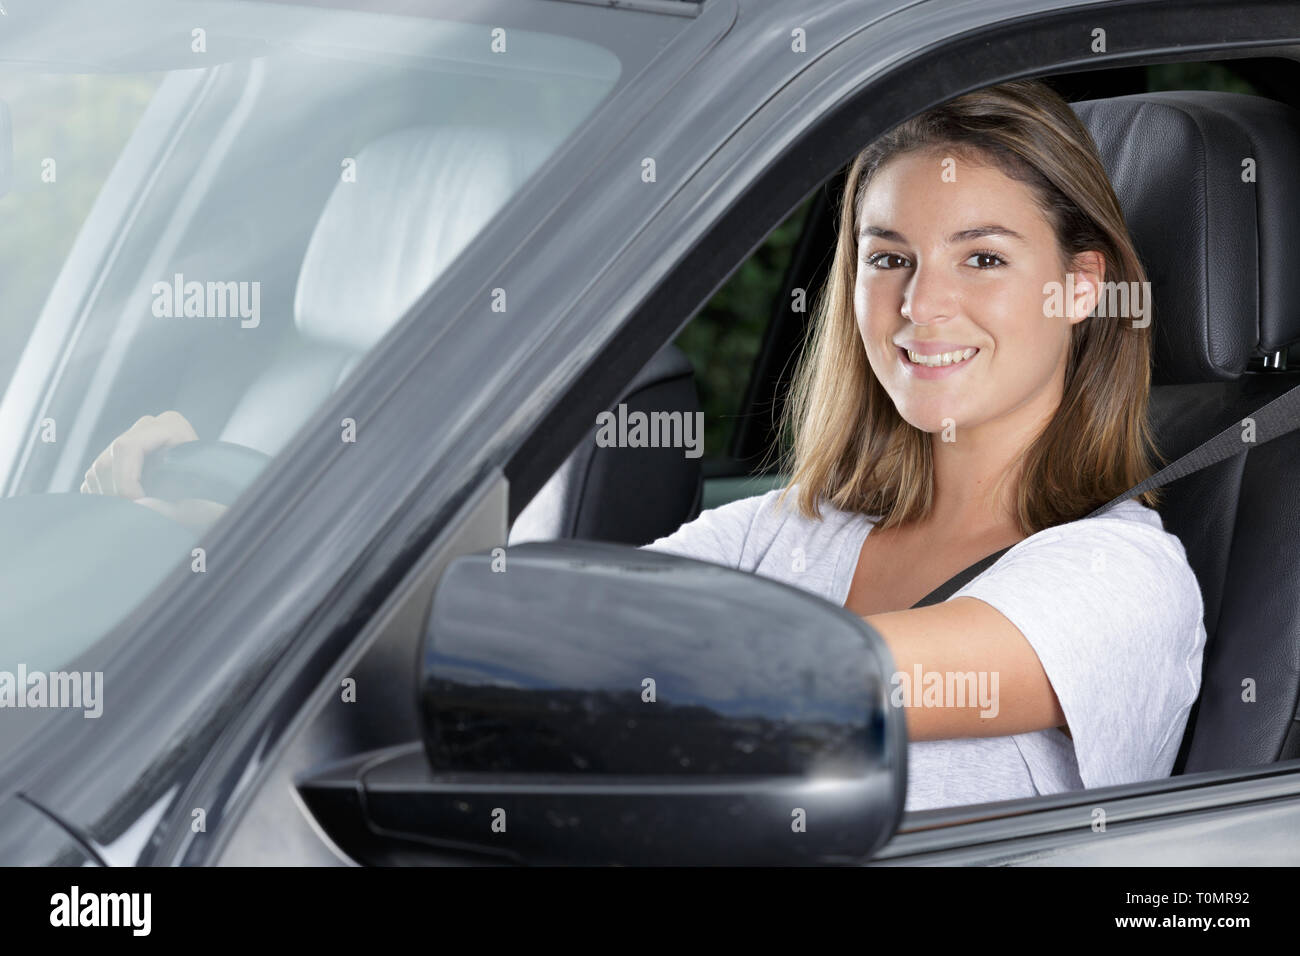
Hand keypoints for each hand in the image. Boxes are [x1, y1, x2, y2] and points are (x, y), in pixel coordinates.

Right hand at [80, 411, 226, 529]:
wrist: (208, 504)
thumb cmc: (208, 503)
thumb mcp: (195, 508)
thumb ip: (170, 508)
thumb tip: (139, 507)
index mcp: (171, 426)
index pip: (128, 446)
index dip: (126, 479)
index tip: (138, 504)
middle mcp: (147, 426)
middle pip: (109, 459)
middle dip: (116, 492)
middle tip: (133, 515)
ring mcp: (129, 439)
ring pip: (98, 470)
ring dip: (109, 498)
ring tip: (134, 514)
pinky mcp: (115, 458)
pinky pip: (94, 479)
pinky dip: (102, 499)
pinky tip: (124, 509)